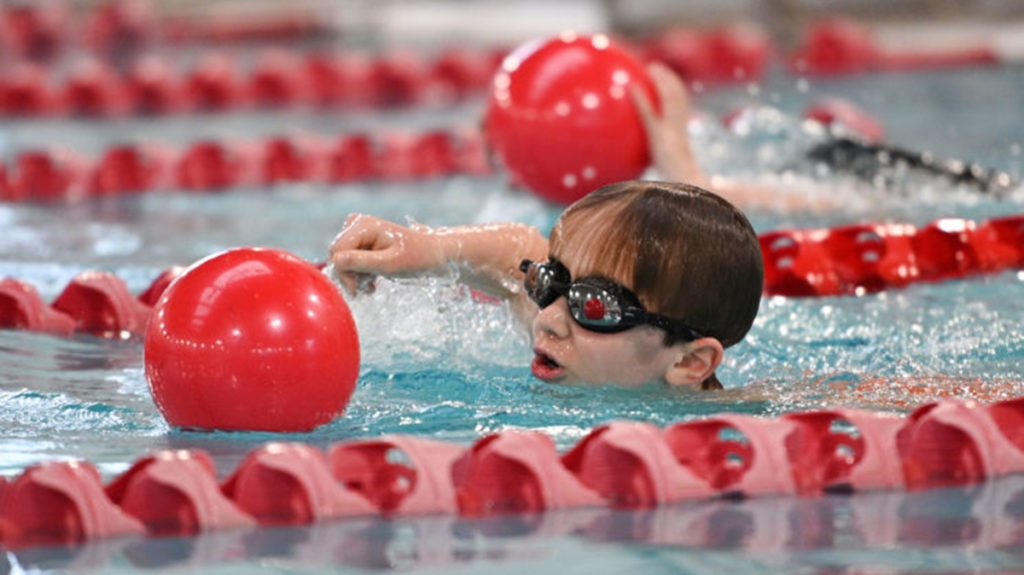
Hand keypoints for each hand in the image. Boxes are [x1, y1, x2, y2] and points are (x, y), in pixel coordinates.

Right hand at [328, 214, 446, 294]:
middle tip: (367, 287)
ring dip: (355, 276)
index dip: (344, 272)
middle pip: (337, 255)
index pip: (337, 251)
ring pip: (342, 260)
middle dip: (349, 275)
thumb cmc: (417, 258)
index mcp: (363, 225)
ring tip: (372, 284)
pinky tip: (371, 281)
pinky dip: (359, 273)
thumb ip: (362, 262)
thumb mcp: (390, 264)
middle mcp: (356, 224)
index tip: (358, 289)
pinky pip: (349, 260)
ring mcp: (358, 232)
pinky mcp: (361, 242)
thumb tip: (336, 260)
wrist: (433, 254)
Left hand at [633, 62, 709, 187]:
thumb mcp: (669, 173)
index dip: (675, 92)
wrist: (685, 188)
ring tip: (650, 67)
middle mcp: (678, 129)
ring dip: (660, 80)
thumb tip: (648, 166)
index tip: (667, 80)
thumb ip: (660, 161)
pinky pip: (649, 113)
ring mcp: (671, 131)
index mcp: (681, 135)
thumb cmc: (680, 187)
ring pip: (670, 97)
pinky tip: (630, 87)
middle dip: (669, 80)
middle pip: (678, 96)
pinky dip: (641, 99)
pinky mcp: (659, 137)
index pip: (681, 107)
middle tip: (655, 67)